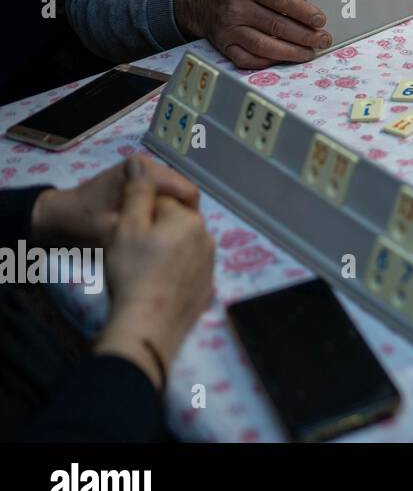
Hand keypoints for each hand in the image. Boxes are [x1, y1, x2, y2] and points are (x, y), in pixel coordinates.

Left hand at [31, 155, 198, 247]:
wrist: (59, 216)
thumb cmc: (85, 221)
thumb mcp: (116, 228)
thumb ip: (147, 226)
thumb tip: (181, 234)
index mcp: (144, 170)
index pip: (187, 191)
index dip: (188, 216)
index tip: (181, 239)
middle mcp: (149, 165)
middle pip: (184, 192)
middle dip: (181, 215)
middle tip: (171, 239)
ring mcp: (146, 172)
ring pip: (177, 196)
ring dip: (173, 214)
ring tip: (163, 235)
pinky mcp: (143, 181)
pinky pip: (166, 197)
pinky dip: (164, 212)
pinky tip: (154, 227)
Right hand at [95, 167, 214, 388]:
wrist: (148, 325)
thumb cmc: (134, 272)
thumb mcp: (126, 227)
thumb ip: (137, 194)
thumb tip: (142, 165)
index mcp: (190, 219)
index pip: (161, 203)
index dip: (137, 215)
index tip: (124, 233)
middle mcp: (207, 238)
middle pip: (173, 225)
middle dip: (153, 233)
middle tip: (129, 254)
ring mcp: (210, 264)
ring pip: (181, 247)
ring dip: (164, 252)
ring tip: (141, 272)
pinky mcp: (207, 288)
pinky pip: (186, 271)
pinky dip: (172, 274)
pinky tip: (155, 286)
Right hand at [174, 0, 330, 69]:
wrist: (203, 1)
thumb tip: (306, 1)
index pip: (280, 0)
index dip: (303, 12)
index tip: (321, 20)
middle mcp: (236, 7)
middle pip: (276, 26)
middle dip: (305, 36)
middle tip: (323, 40)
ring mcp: (228, 29)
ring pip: (264, 46)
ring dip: (291, 52)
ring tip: (310, 53)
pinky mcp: (224, 46)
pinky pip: (249, 60)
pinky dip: (269, 61)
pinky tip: (285, 58)